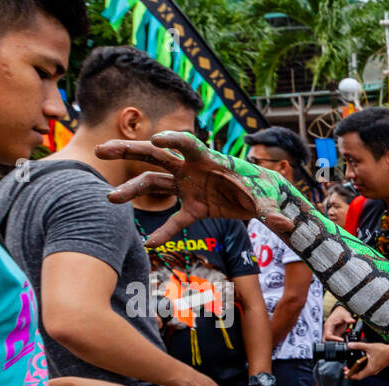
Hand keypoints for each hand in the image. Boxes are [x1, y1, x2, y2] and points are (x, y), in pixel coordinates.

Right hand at [96, 132, 292, 244]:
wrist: (262, 198)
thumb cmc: (264, 190)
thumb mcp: (268, 200)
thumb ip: (272, 212)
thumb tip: (286, 224)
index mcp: (209, 159)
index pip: (186, 144)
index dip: (172, 139)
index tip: (157, 138)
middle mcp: (192, 169)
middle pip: (155, 155)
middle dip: (129, 150)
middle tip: (102, 150)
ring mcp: (189, 186)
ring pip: (155, 183)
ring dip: (133, 190)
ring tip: (111, 198)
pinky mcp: (194, 207)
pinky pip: (175, 219)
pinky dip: (164, 231)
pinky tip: (149, 243)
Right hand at [325, 306, 353, 340]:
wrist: (341, 311)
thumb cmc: (341, 313)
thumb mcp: (346, 315)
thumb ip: (348, 319)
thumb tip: (352, 321)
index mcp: (329, 325)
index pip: (328, 336)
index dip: (334, 339)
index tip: (342, 340)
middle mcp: (328, 329)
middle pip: (327, 340)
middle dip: (334, 342)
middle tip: (342, 342)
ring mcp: (331, 332)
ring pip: (329, 341)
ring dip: (336, 342)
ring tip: (344, 341)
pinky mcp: (334, 334)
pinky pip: (334, 340)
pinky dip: (338, 341)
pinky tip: (344, 340)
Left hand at [346, 342, 388, 379]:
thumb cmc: (385, 351)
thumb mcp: (369, 347)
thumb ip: (358, 345)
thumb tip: (350, 345)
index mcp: (371, 369)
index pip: (358, 377)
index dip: (350, 376)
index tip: (345, 374)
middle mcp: (373, 371)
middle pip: (360, 376)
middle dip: (352, 373)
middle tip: (347, 370)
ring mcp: (376, 370)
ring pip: (364, 373)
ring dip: (358, 371)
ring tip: (352, 366)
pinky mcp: (378, 367)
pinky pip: (368, 370)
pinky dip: (363, 368)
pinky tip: (361, 363)